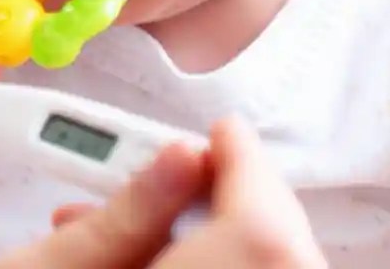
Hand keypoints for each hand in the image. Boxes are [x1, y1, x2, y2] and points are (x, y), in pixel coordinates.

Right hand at [0, 117, 325, 268]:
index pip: (261, 225)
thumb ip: (126, 213)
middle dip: (229, 207)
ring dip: (210, 249)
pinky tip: (140, 268)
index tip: (221, 135)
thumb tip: (180, 157)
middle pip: (274, 258)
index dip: (247, 168)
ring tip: (116, 231)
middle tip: (177, 173)